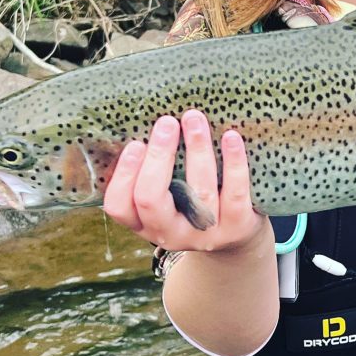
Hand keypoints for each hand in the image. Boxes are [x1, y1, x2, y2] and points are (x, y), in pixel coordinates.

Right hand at [103, 109, 267, 252]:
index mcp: (143, 223)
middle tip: (166, 122)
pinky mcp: (236, 226)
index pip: (118, 206)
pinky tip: (231, 137)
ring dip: (197, 149)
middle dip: (159, 157)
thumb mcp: (167, 196)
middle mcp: (169, 233)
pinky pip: (235, 192)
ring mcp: (203, 233)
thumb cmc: (191, 204)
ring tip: (194, 118)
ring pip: (197, 190)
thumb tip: (145, 120)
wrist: (236, 237)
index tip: (136, 143)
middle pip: (151, 199)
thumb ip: (153, 171)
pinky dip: (233, 162)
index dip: (124, 175)